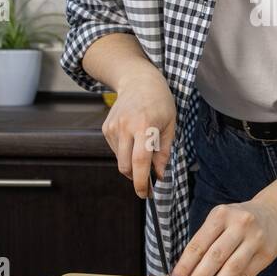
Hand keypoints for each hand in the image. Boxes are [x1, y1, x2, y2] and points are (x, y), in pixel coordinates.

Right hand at [100, 66, 175, 198]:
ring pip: (120, 160)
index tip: (146, 194)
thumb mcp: (170, 125)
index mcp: (145, 125)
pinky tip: (135, 140)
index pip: (140, 160)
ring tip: (145, 150)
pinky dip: (126, 153)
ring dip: (132, 165)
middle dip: (136, 178)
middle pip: (125, 165)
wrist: (138, 81)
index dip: (142, 181)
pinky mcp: (106, 128)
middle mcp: (125, 126)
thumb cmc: (160, 102)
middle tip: (148, 183)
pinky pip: (115, 151)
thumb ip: (164, 152)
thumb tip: (159, 175)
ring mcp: (113, 127)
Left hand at [169, 199, 276, 275]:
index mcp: (221, 215)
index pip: (199, 244)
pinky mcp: (266, 254)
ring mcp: (255, 239)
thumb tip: (184, 275)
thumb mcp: (220, 220)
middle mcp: (239, 225)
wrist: (274, 212)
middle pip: (215, 257)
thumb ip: (203, 243)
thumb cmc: (239, 220)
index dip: (185, 265)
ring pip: (232, 269)